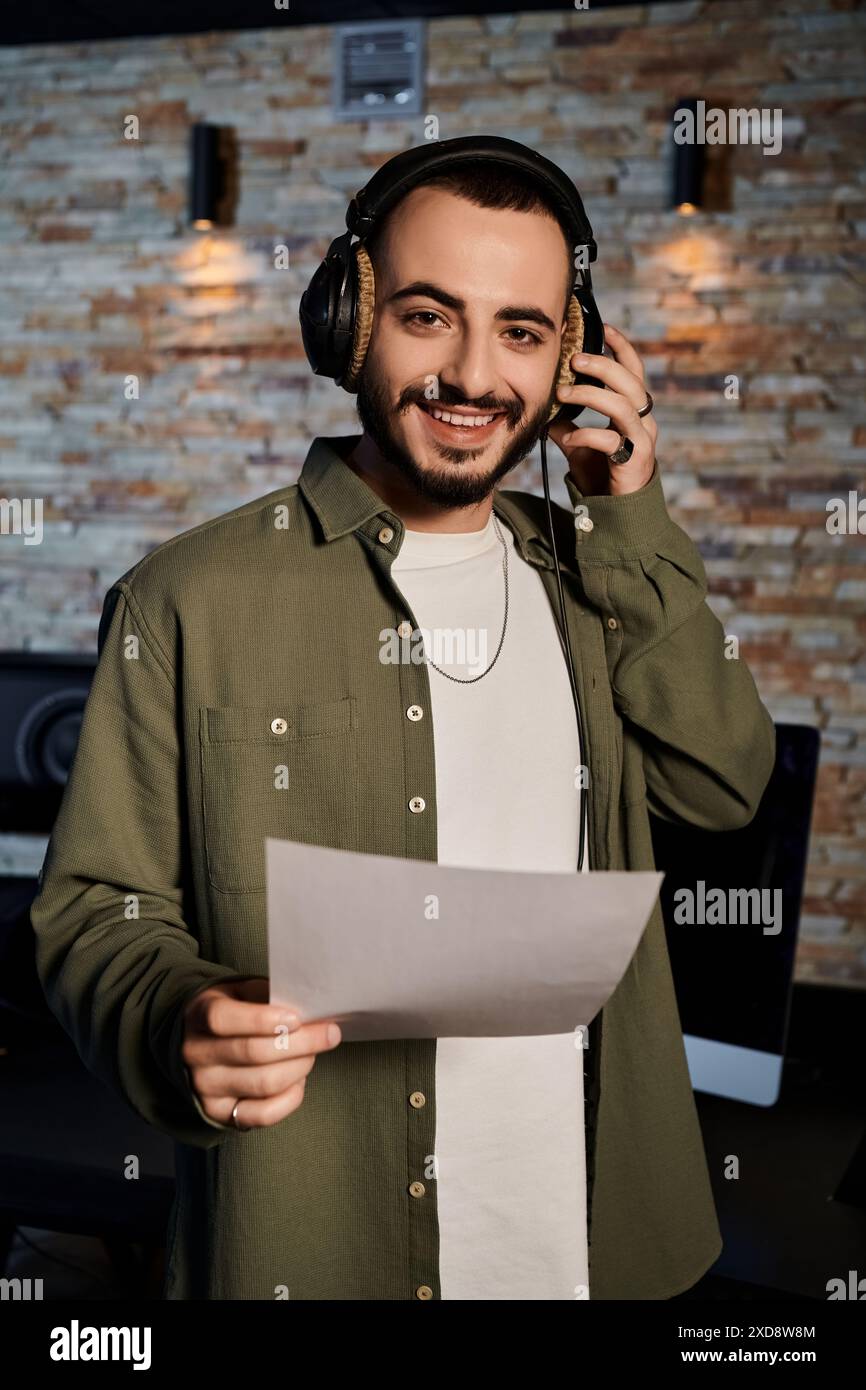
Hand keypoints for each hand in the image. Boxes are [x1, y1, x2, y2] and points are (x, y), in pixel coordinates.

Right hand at [181, 976, 341, 1129]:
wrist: (205, 1041)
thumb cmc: (235, 1010)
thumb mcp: (243, 991)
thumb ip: (269, 996)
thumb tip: (309, 1009)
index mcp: (199, 1015)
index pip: (223, 1019)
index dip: (262, 1019)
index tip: (297, 1018)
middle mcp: (196, 1054)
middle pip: (253, 1053)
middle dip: (301, 1044)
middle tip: (329, 1034)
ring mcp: (205, 1087)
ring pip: (264, 1084)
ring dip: (299, 1068)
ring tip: (313, 1054)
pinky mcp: (220, 1113)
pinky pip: (263, 1114)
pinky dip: (290, 1098)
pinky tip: (299, 1080)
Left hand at [547, 323, 657, 496]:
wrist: (617, 511)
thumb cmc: (603, 473)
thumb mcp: (580, 443)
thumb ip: (566, 423)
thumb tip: (542, 405)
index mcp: (634, 411)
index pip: (634, 371)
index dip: (623, 348)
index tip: (605, 328)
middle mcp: (643, 421)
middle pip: (630, 381)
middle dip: (602, 365)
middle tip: (574, 359)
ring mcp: (642, 440)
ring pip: (622, 405)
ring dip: (590, 395)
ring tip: (563, 394)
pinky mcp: (634, 461)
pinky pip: (611, 440)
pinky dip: (586, 435)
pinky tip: (567, 439)